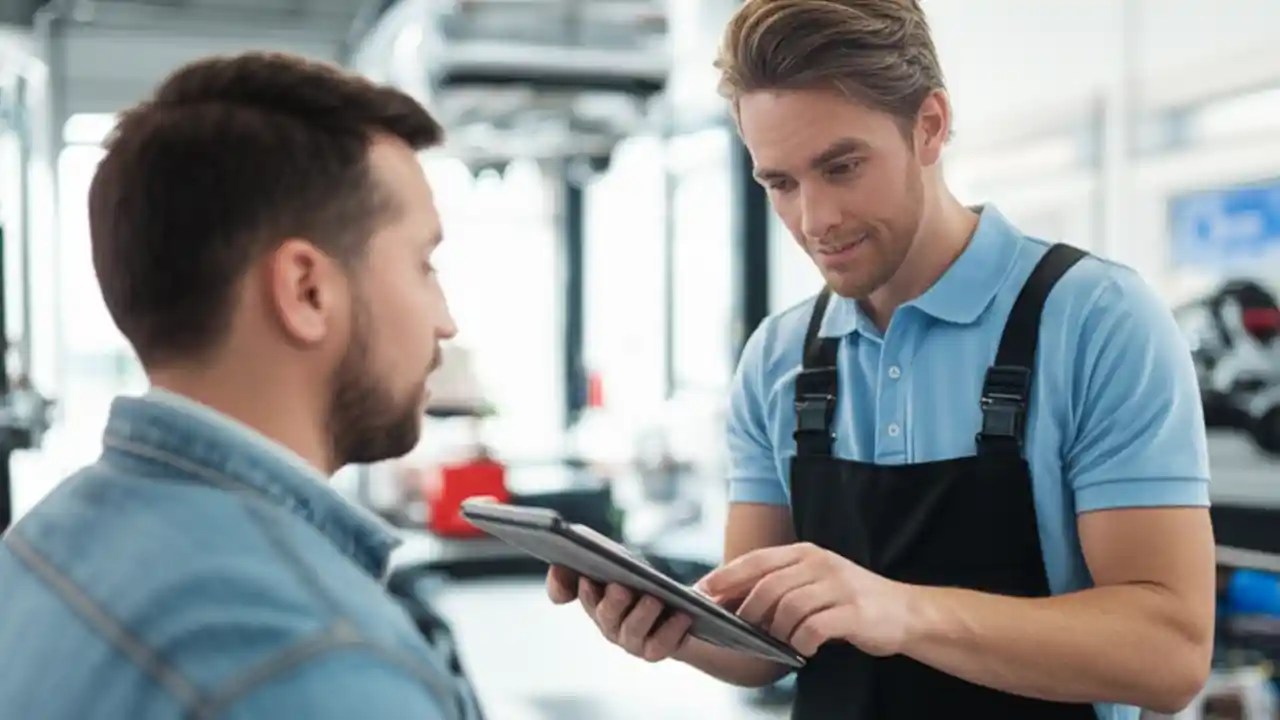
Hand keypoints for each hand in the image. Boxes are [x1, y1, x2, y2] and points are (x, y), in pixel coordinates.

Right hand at [546, 565, 694, 661]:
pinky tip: (683, 615)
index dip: (561, 583)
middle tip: (621, 587)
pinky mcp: (653, 650)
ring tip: (655, 600)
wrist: (680, 611)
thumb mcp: (627, 560)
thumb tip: (579, 554)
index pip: (563, 588)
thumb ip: (606, 555)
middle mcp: (604, 618)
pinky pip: (659, 646)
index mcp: (590, 591)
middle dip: (611, 601)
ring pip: (630, 630)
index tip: (580, 573)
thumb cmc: (646, 581)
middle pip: (602, 613)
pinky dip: (670, 631)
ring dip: (641, 615)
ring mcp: (628, 638)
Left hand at [698, 542, 915, 657]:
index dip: (726, 576)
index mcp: (807, 553)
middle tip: (744, 629)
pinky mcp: (853, 612)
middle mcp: (820, 564)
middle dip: (748, 611)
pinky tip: (806, 649)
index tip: (703, 592)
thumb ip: (782, 583)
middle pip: (768, 586)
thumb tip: (733, 598)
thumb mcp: (816, 580)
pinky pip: (813, 629)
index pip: (756, 560)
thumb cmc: (851, 600)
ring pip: (788, 609)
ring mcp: (838, 586)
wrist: (906, 612)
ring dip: (778, 631)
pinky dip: (802, 643)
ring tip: (782, 641)